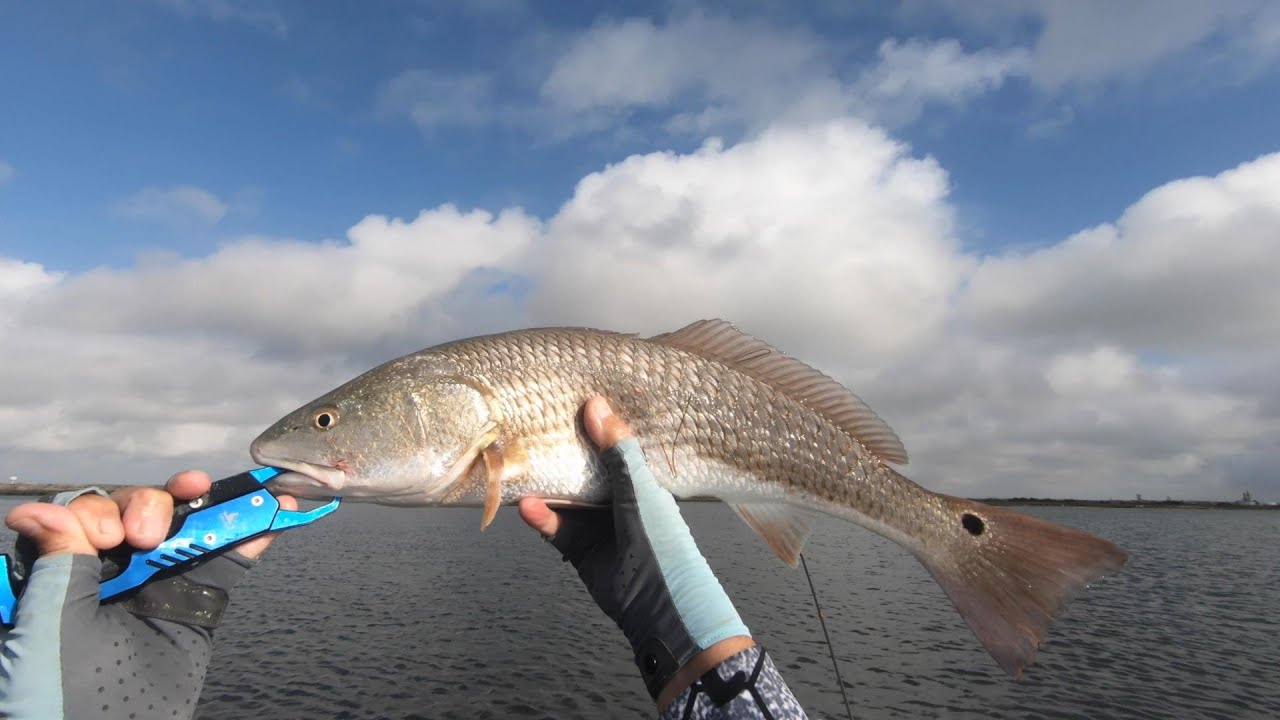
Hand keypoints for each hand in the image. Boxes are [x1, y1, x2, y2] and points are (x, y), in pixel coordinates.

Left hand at [0, 472, 294, 719]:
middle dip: (146, 508)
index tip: (108, 538)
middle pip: (133, 511)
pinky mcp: (193, 606)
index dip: (97, 513)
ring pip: (182, 528)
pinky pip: (223, 564)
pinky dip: (249, 537)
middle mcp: (108, 573)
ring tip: (214, 489)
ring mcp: (154, 587)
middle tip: (146, 537)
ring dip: (202, 505)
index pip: (83, 515)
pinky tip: (271, 513)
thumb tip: (39, 510)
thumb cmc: (64, 690)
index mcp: (65, 573)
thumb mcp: (53, 621)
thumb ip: (59, 562)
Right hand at [519, 397, 754, 708]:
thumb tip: (595, 404)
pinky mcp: (579, 548)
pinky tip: (526, 506)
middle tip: (531, 427)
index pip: (614, 446)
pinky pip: (555, 526)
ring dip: (545, 485)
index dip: (594, 426)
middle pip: (584, 469)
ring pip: (564, 497)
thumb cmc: (661, 539)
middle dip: (561, 453)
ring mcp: (597, 523)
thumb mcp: (640, 489)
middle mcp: (618, 498)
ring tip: (519, 465)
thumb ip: (617, 451)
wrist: (659, 603)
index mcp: (640, 480)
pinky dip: (541, 516)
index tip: (569, 399)